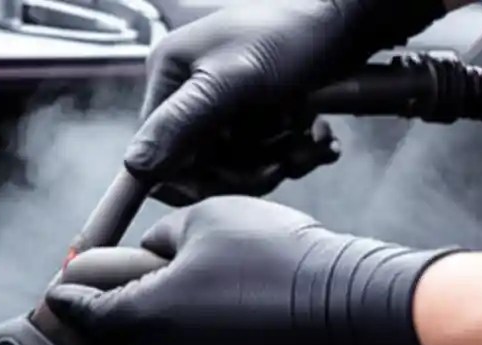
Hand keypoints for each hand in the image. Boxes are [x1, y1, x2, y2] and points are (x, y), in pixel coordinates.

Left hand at [45, 197, 458, 344]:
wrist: (350, 307)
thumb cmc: (275, 257)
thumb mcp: (204, 219)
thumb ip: (156, 240)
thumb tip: (149, 257)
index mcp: (142, 318)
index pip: (83, 310)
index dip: (69, 293)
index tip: (58, 289)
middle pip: (131, 323)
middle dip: (145, 292)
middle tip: (186, 258)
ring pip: (173, 339)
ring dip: (185, 311)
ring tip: (237, 278)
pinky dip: (217, 334)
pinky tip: (256, 307)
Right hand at [129, 0, 445, 202]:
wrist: (348, 21)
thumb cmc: (292, 38)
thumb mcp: (235, 80)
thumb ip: (183, 121)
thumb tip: (134, 165)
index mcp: (170, 74)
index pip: (155, 149)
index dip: (186, 178)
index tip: (223, 186)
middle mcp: (189, 91)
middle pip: (199, 164)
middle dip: (245, 168)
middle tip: (283, 159)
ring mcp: (223, 104)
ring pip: (234, 165)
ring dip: (277, 159)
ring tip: (309, 136)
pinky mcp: (254, 115)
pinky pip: (261, 155)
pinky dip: (293, 151)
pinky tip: (317, 136)